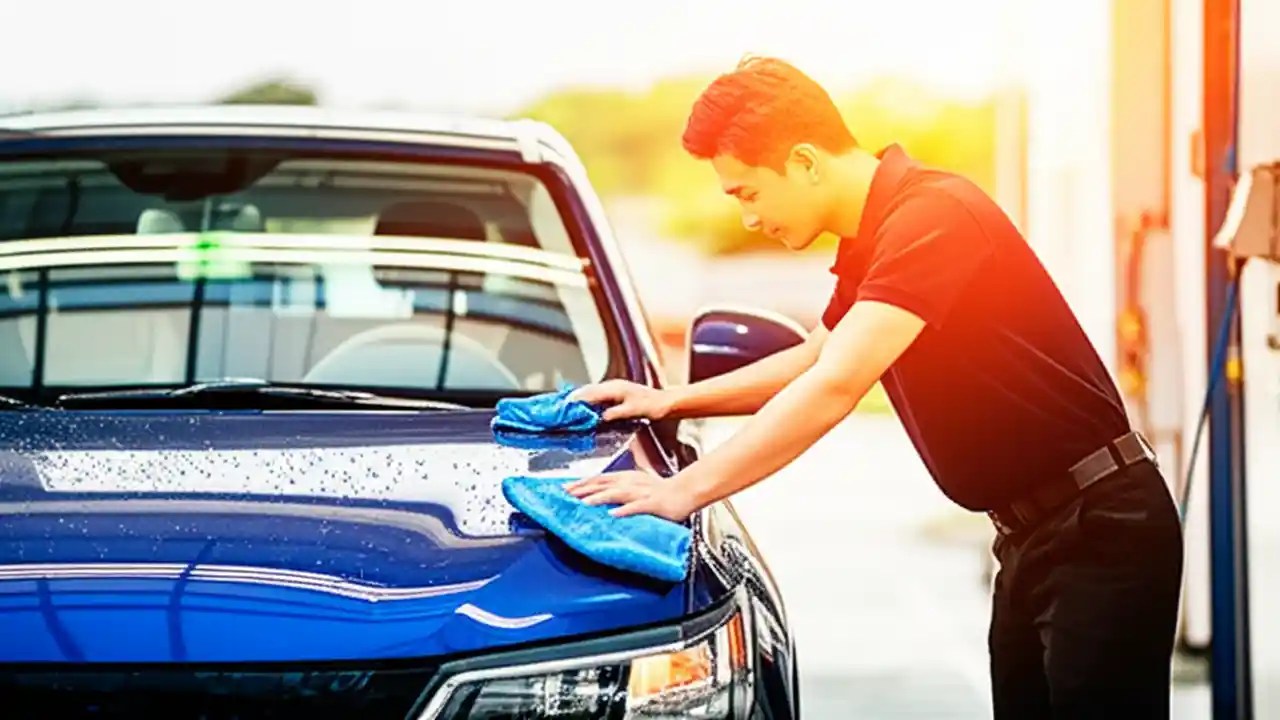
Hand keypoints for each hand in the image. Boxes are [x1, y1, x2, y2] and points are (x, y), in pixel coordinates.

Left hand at [564, 470, 699, 520]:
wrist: (684, 491)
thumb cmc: (661, 490)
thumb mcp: (637, 485)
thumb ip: (620, 488)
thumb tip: (602, 493)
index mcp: (626, 478)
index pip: (599, 479)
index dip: (582, 482)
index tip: (565, 488)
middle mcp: (631, 483)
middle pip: (603, 484)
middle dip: (584, 489)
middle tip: (566, 494)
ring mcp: (641, 493)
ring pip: (617, 493)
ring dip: (599, 497)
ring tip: (584, 503)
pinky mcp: (652, 503)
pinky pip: (637, 506)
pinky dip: (625, 510)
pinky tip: (614, 514)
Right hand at [569, 380, 674, 421]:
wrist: (666, 402)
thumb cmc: (652, 406)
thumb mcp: (633, 411)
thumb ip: (616, 413)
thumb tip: (600, 416)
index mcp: (615, 388)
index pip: (591, 393)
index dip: (577, 399)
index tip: (565, 405)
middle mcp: (613, 385)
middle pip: (588, 390)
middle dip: (574, 396)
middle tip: (560, 405)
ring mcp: (616, 387)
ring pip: (593, 391)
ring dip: (581, 397)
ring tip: (568, 405)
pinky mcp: (618, 392)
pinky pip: (598, 394)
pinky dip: (589, 398)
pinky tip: (586, 405)